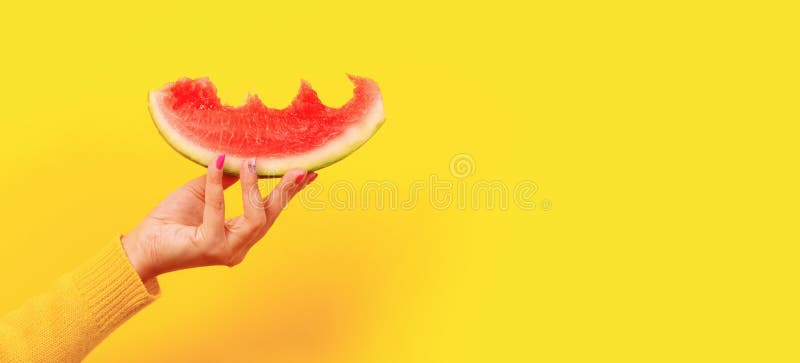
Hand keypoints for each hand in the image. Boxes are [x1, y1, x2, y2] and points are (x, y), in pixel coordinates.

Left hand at [121, 155, 316, 280]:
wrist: (140, 247)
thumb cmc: (169, 221)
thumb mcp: (203, 193)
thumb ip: (225, 180)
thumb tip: (245, 157)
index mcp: (240, 235)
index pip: (270, 210)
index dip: (290, 191)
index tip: (309, 172)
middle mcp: (239, 247)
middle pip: (270, 215)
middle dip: (286, 191)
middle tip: (298, 169)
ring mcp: (227, 250)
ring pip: (255, 218)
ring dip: (256, 188)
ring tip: (253, 162)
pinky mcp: (209, 247)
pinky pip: (220, 212)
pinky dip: (218, 186)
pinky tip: (219, 163)